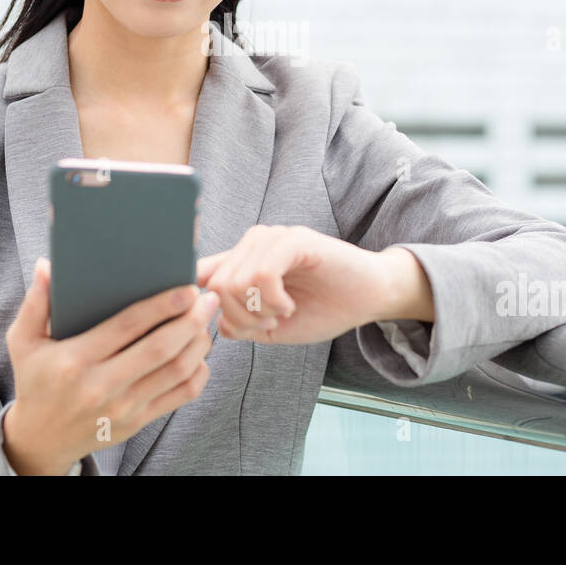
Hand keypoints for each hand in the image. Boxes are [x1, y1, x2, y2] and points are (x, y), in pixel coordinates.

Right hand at [2, 258, 219, 474]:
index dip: (161, 306)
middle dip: (190, 321)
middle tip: (208, 299)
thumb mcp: (23, 341)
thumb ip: (35, 302)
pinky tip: (200, 353)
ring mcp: (123, 407)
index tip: (186, 289)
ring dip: (199, 343)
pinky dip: (198, 373)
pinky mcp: (138, 422)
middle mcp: (101, 386)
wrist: (41, 439)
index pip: (127, 327)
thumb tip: (47, 264)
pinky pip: (180, 396)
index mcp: (75, 360)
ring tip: (206, 320)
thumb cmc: (35, 380)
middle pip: (160, 349)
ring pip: (176, 372)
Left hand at [196, 224, 396, 345]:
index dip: (203, 306)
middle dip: (240, 318)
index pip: (198, 274)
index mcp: (241, 259)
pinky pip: (262, 274)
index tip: (235, 327)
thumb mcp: (268, 324)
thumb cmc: (320, 309)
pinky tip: (289, 306)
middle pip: (215, 287)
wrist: (367, 297)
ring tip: (281, 313)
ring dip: (258, 312)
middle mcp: (251, 242)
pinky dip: (273, 301)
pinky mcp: (294, 240)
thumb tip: (206, 317)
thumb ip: (235, 320)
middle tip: (268, 324)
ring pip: (236, 282)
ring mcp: (272, 237)